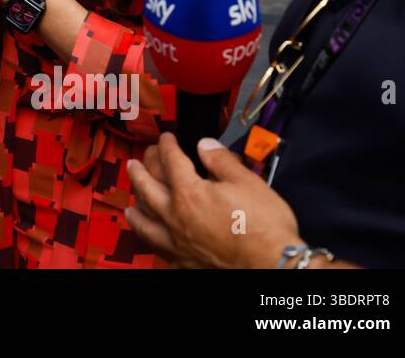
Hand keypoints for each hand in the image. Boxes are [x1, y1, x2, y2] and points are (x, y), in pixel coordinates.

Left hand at [125, 133, 301, 268]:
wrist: (273, 265)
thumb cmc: (264, 227)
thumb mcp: (248, 182)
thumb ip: (221, 160)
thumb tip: (205, 145)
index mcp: (189, 193)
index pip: (170, 161)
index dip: (167, 145)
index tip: (166, 138)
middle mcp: (175, 217)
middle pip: (147, 186)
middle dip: (141, 168)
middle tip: (138, 160)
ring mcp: (176, 241)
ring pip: (144, 219)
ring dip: (135, 203)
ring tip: (132, 196)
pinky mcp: (183, 261)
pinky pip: (154, 244)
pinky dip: (145, 233)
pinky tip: (146, 230)